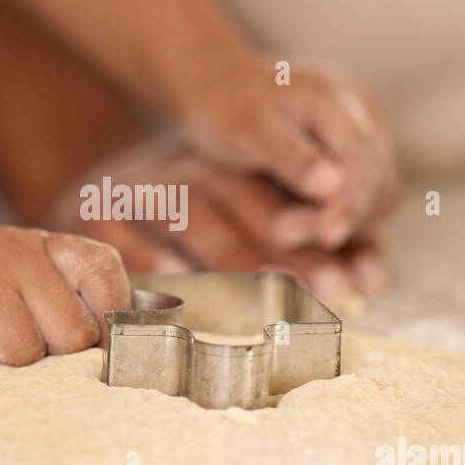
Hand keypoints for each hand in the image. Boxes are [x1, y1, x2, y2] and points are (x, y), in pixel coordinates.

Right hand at [0, 222, 129, 369]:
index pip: (105, 275)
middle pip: (70, 335)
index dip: (108, 322)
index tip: (82, 349)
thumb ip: (56, 299)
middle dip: (45, 359)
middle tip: (5, 351)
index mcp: (39, 244)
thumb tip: (115, 358)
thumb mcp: (6, 274)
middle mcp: (10, 250)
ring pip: (21, 353)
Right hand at [46, 137, 391, 299]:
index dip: (318, 238)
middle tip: (325, 295)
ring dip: (229, 257)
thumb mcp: (240, 219)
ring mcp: (139, 186)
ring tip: (264, 298)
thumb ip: (307, 245)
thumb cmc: (185, 221)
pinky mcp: (95, 212)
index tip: (354, 283)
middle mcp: (186, 168)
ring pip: (191, 214)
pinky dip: (153, 259)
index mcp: (227, 166)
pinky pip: (126, 236)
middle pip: (241, 202)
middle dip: (285, 251)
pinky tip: (180, 289)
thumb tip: (375, 279)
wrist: (90, 193)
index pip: (280, 195)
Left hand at [162, 47, 399, 250]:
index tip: (326, 239)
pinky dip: (346, 215)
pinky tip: (308, 226)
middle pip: (379, 180)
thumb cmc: (227, 106)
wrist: (220, 87)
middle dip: (343, 217)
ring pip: (381, 193)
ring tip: (287, 231)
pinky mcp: (356, 151)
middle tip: (284, 236)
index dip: (350, 205)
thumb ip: (290, 156)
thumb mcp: (249, 128)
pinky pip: (369, 195)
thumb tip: (333, 189)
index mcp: (336, 99)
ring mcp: (364, 130)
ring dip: (347, 222)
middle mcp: (360, 112)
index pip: (362, 161)